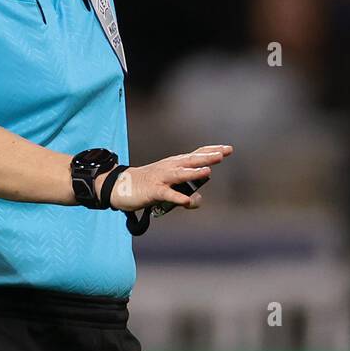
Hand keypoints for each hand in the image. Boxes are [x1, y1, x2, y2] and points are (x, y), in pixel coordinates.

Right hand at [97, 145, 232, 212]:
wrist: (121, 186)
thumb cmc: (148, 185)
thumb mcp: (169, 188)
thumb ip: (185, 194)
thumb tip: (197, 201)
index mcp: (175, 164)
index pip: (196, 154)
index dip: (211, 151)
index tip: (228, 149)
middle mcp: (170, 167)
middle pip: (191, 160)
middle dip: (207, 157)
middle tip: (223, 153)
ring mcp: (161, 178)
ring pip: (180, 174)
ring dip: (194, 173)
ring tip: (208, 171)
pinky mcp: (153, 190)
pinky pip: (167, 194)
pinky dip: (177, 197)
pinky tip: (187, 201)